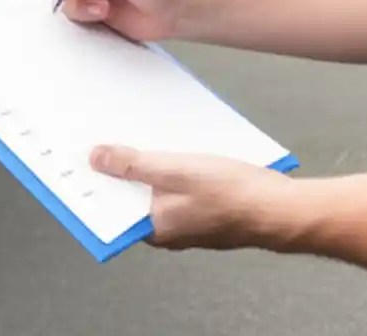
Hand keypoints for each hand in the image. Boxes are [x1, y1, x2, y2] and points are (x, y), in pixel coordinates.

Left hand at [90, 145, 293, 250]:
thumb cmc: (235, 196)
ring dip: (147, 165)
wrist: (284, 209)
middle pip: (131, 195)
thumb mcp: (173, 171)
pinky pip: (177, 186)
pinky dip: (170, 167)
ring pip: (155, 188)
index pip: (111, 206)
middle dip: (121, 168)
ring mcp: (186, 220)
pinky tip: (172, 147)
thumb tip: (96, 159)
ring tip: (138, 137)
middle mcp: (166, 229)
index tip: (82, 157)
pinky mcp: (204, 208)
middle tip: (109, 138)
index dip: (97, 181)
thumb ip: (132, 166)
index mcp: (152, 229)